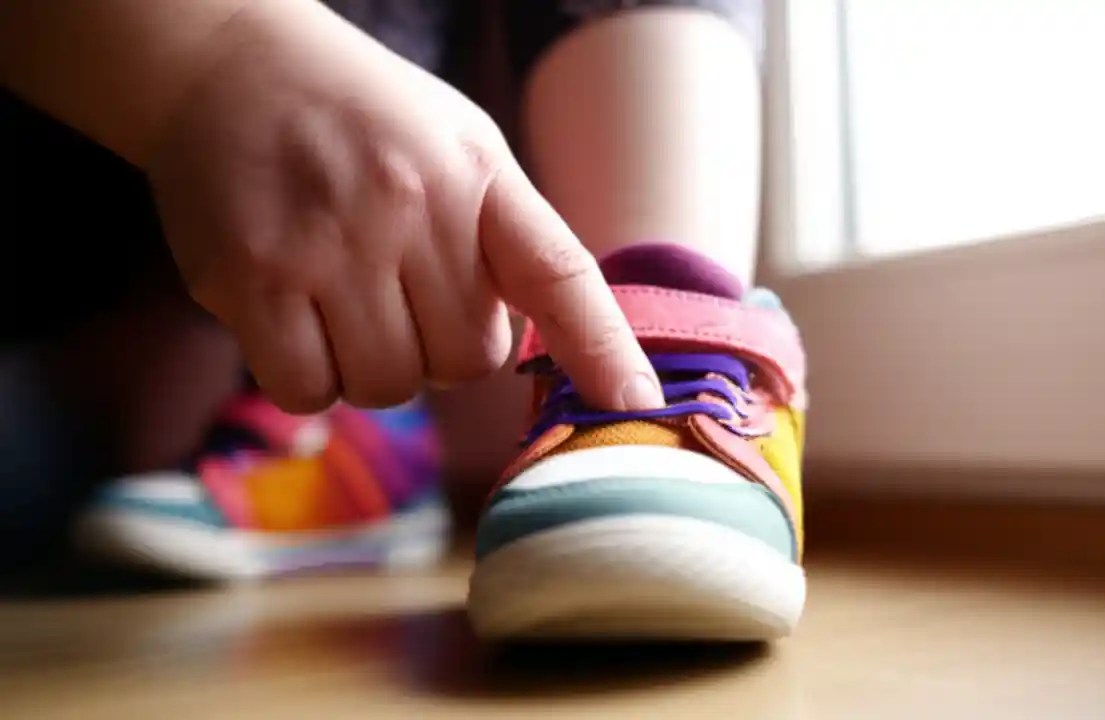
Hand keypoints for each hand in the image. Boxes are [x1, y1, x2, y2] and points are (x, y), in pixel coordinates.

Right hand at [144, 2, 661, 412]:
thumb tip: (537, 354)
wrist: (224, 63)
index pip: (558, 272)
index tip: (637, 400)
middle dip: (438, 347)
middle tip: (398, 290)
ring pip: (389, 385)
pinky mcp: (250, 277)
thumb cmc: (358, 119)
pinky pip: (309, 390)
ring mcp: (327, 243)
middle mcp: (410, 205)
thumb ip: (504, 238)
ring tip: (342, 294)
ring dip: (371, 364)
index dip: (603, 347)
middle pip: (465, 361)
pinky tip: (295, 319)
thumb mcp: (458, 147)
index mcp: (475, 173)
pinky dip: (309, 377)